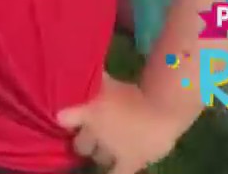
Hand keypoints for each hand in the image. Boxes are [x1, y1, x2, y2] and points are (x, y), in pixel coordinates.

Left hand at [56, 76, 185, 173]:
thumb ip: (95, 79)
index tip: (64, 117)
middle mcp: (95, 133)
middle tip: (92, 134)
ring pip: (98, 158)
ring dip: (101, 153)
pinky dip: (114, 172)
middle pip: (80, 144)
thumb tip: (83, 65)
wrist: (164, 106)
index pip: (64, 119)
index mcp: (88, 112)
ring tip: (107, 148)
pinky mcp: (130, 162)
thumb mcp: (111, 81)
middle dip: (85, 140)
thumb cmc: (138, 89)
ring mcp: (111, 150)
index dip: (64, 119)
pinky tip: (115, 169)